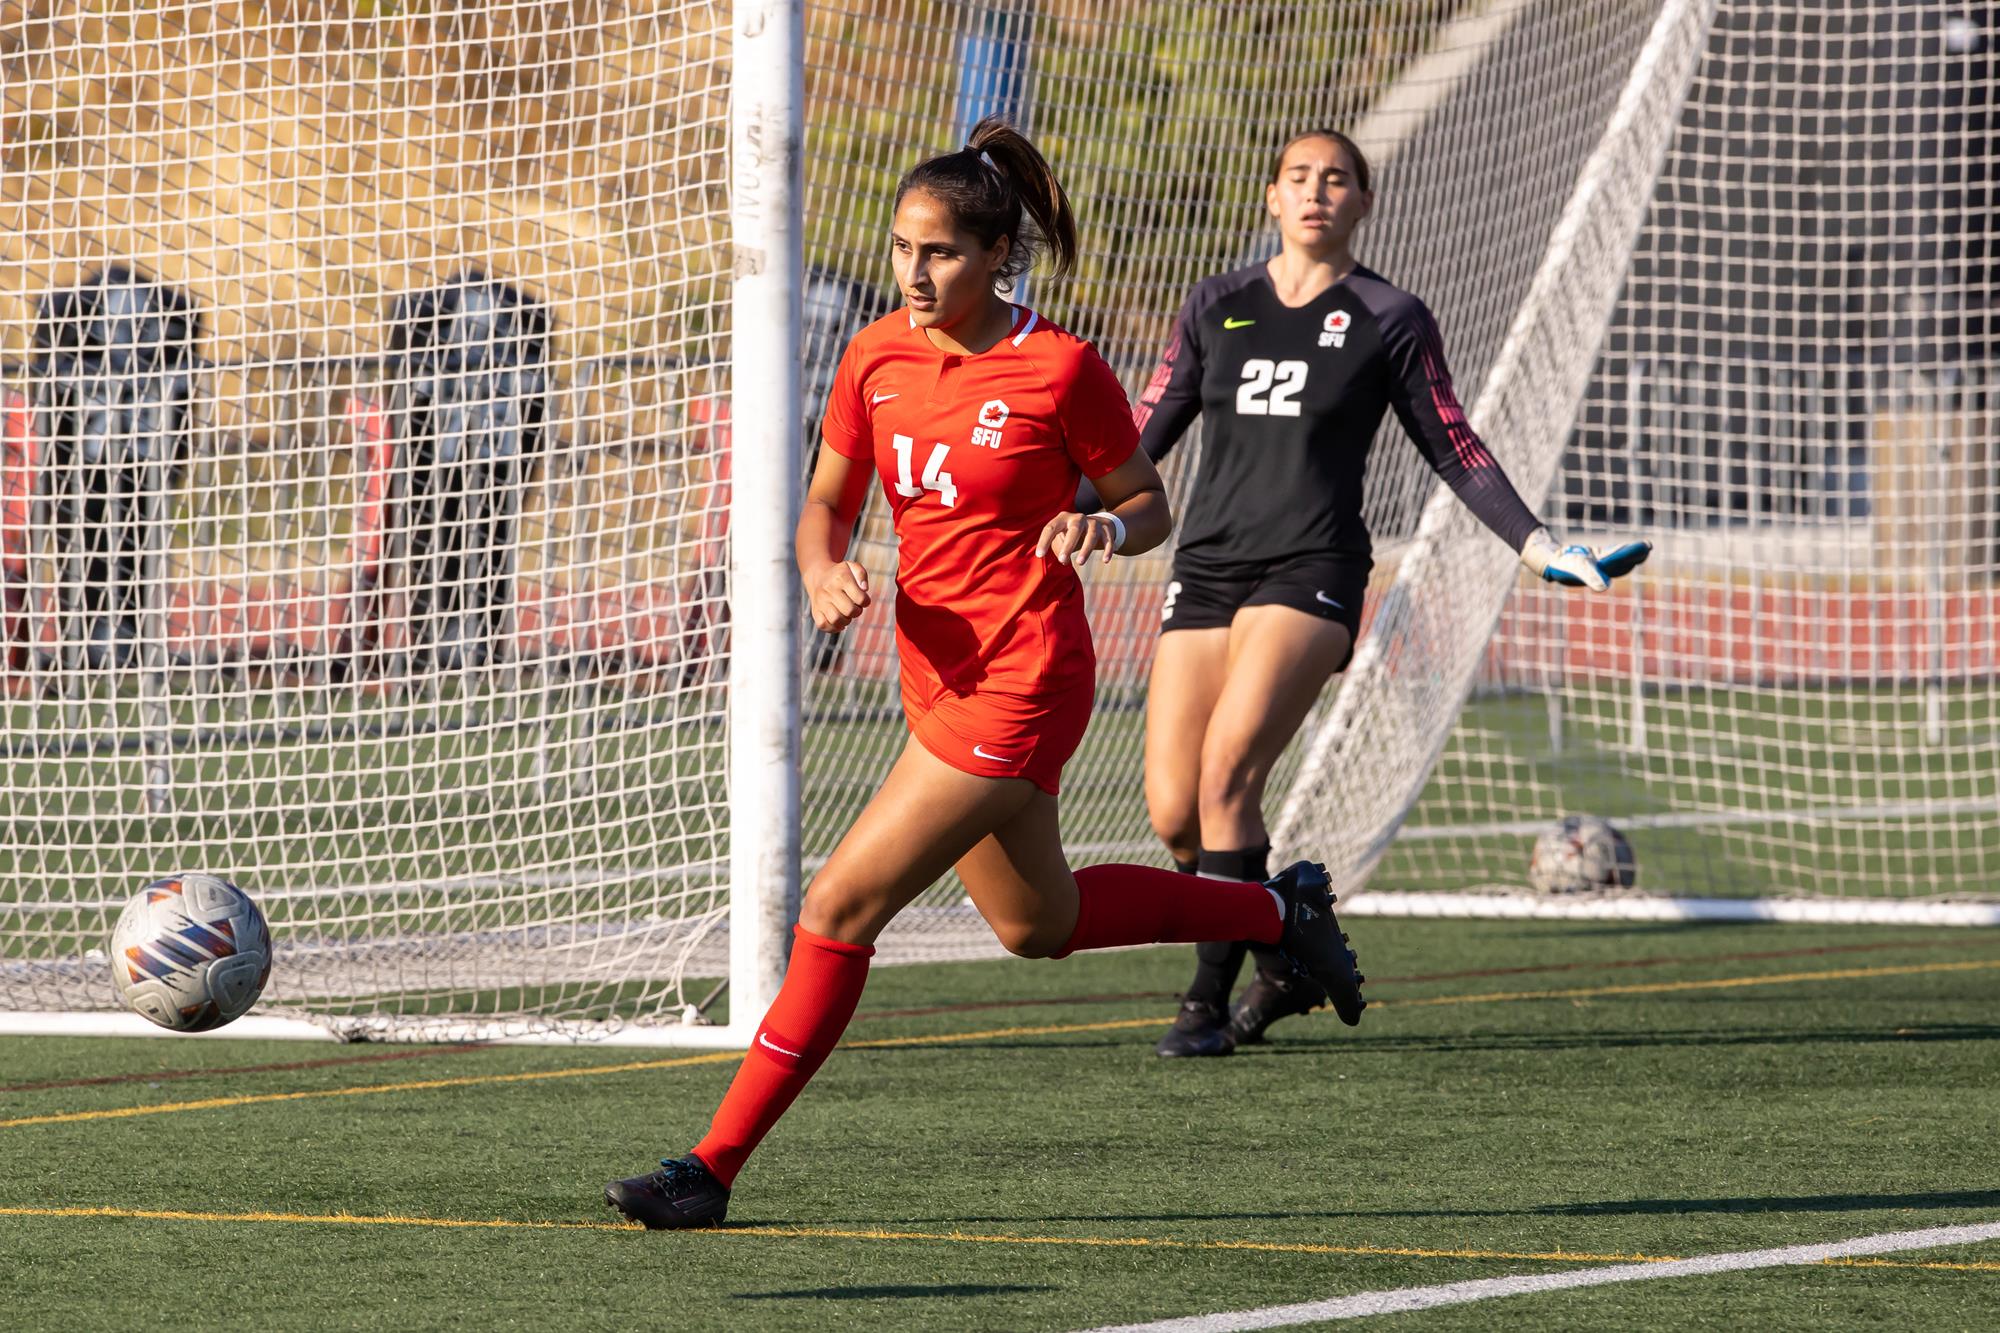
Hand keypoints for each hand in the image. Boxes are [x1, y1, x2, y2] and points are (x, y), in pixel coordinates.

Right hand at [806, 559, 871, 631]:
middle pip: (849, 610)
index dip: (866, 602)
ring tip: (847, 615)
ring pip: (836, 619)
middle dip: (857, 612)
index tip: (863, 600)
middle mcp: (829, 589)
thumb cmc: (841, 574)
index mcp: (841, 578)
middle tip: (856, 608)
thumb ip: (861, 575)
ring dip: (846, 621)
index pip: (860, 598)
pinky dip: (833, 628)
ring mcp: (820, 601)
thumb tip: (864, 589)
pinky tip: (838, 622)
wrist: (818, 576)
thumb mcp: (852, 567)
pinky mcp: (815, 611)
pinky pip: (823, 625)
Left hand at [1035, 511, 1120, 565]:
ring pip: (1092, 535)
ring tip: (1079, 563)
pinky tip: (1105, 561)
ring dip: (1086, 549)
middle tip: (1062, 560)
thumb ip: (1058, 548)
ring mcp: (1094, 522)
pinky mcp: (1106, 529)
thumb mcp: (1062, 537)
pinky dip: (1107, 550)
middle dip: (1068, 545)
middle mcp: (1078, 518)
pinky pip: (1107, 540)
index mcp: (1063, 519)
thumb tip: (1061, 561)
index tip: (1040, 555)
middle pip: (1074, 530)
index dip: (1044, 541)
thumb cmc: (1072, 535)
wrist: (1097, 524)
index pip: (1051, 528)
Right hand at [1519, 526, 1651, 591]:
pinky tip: (1629, 547)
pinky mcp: (1596, 560)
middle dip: (1635, 555)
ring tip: (1645, 546)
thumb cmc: (1562, 566)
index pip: (1620, 564)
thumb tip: (1605, 587)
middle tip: (1648, 546)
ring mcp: (1599, 567)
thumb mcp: (1576, 569)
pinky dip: (1621, 551)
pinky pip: (1612, 556)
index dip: (1632, 555)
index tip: (1646, 547)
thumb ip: (1590, 577)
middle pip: (1622, 563)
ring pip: (1619, 560)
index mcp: (1599, 574)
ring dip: (1632, 554)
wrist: (1549, 563)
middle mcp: (1601, 572)